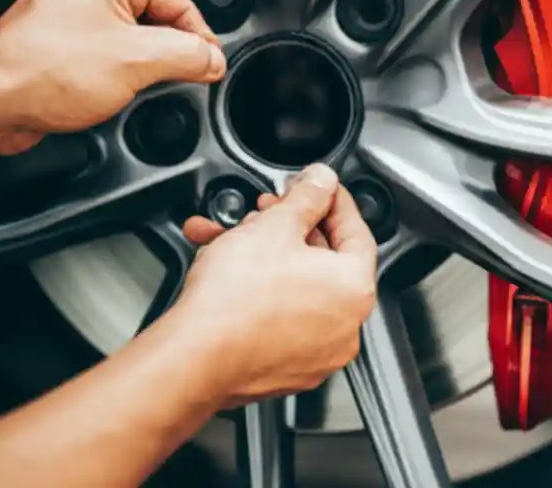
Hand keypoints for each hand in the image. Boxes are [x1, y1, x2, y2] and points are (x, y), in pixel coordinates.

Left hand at [0, 0, 225, 155]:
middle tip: (178, 80)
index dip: (199, 35)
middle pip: (153, 20)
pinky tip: (111, 96)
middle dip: (167, 54)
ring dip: (140, 69)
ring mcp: (67, 19)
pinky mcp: (58, 49)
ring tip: (134, 89)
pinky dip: (116, 78)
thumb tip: (212, 59)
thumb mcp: (136, 61)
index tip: (210, 63)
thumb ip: (187, 56)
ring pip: (129, 43)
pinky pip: (104, 58)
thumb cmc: (42, 72)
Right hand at [172, 164, 377, 406]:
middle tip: (270, 209)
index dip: (333, 200)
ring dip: (268, 256)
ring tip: (234, 237)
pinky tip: (229, 271)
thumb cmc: (235, 300)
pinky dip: (260, 291)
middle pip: (325, 260)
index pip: (357, 231)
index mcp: (354, 289)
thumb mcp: (274, 226)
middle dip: (291, 228)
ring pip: (296, 287)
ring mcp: (317, 353)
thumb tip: (322, 182)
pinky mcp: (288, 368)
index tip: (319, 187)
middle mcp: (345, 326)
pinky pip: (281, 316)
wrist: (195, 357)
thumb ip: (307, 197)